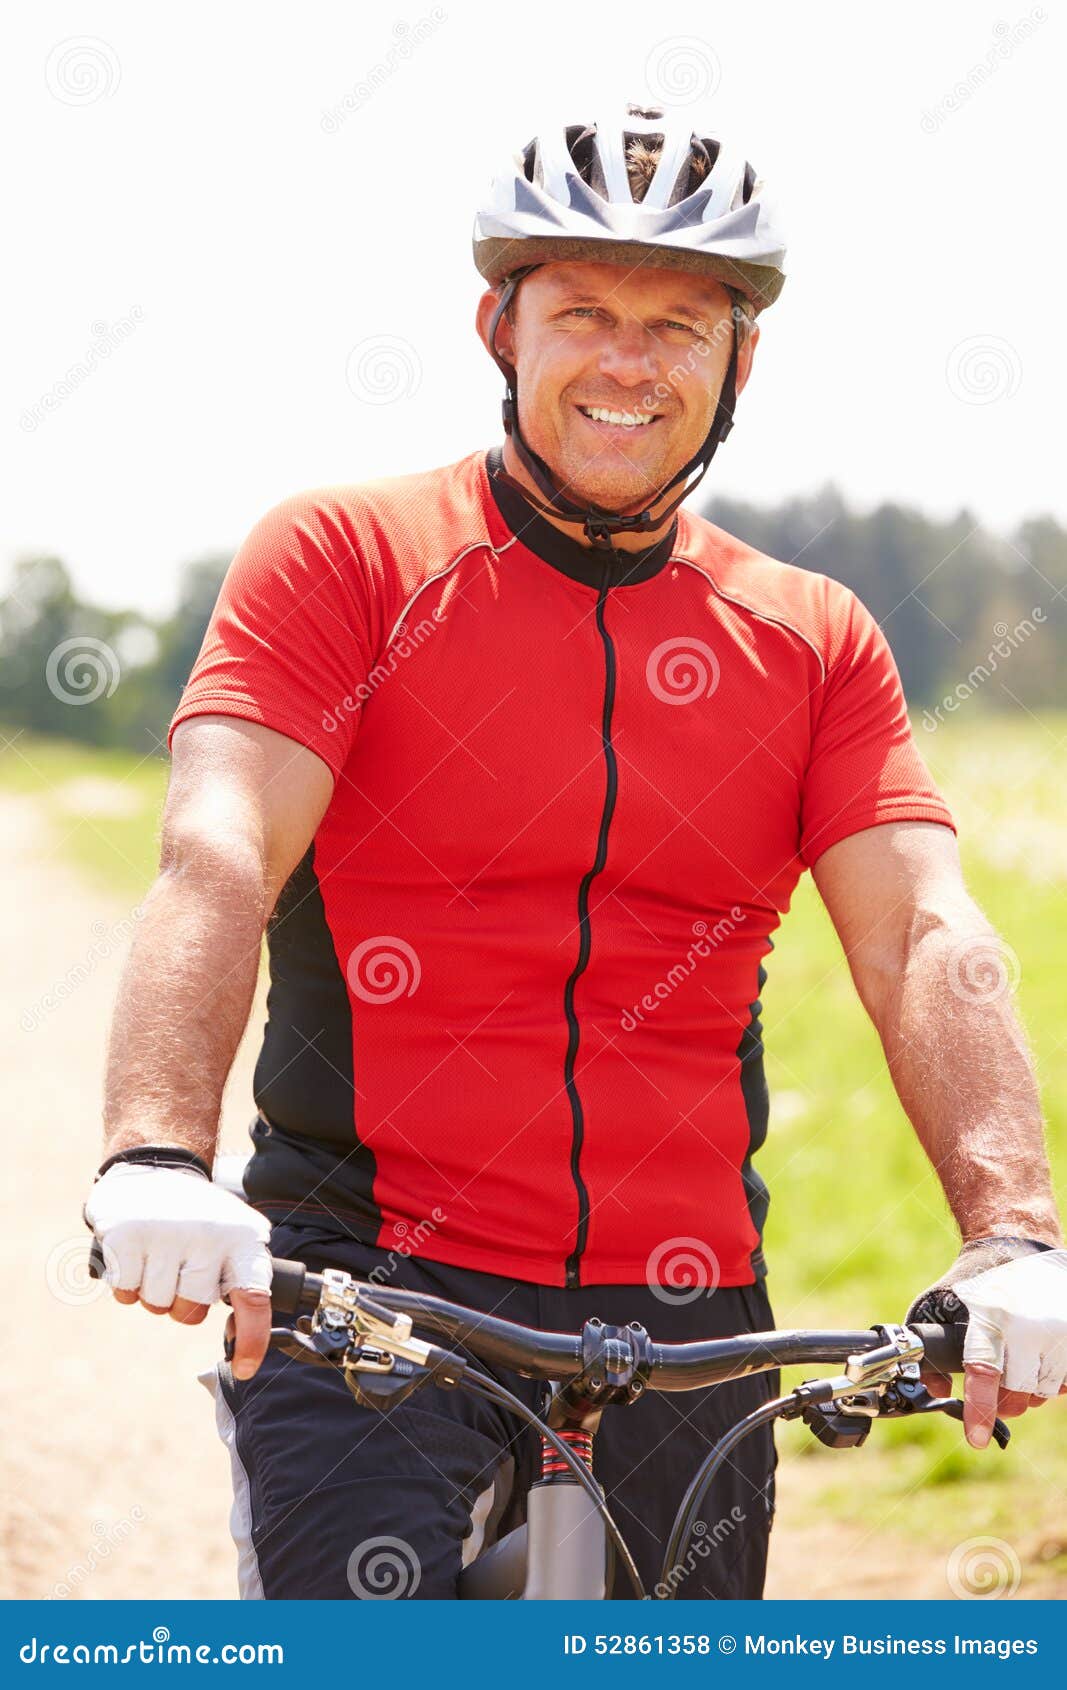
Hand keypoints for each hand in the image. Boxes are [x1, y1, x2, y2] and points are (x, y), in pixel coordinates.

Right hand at [85, 1162, 272, 1377]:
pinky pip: (126, 1293)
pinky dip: (126, 1282)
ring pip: (156, 1304)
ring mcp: (167, 1234)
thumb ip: (241, 1280)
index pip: (255, 1298)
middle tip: (179, 1268)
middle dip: (182, 1302)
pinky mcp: (128, 1236)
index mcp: (243, 1239)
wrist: (154, 1167)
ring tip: (158, 1252)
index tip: (243, 1368)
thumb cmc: (199, 1216)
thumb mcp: (234, 1236)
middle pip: (191, 1311)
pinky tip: (135, 1253)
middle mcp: (209, 1235)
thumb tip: (240, 1336)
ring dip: (152, 1289)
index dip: (252, 1340)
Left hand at [922, 1249, 1066, 1447]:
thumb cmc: (976, 1281)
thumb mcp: (941, 1303)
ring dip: (1031, 1388)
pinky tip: (1042, 1358)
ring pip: (1046, 1389)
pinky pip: (1066, 1381)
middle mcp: (1028, 1326)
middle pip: (1019, 1391)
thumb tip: (937, 1391)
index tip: (976, 1438)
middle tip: (999, 1391)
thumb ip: (933, 1348)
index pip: (984, 1372)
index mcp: (990, 1317)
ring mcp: (1059, 1330)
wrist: (1017, 1244)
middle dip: (1006, 1398)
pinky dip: (1054, 1379)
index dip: (980, 1409)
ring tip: (1020, 1362)